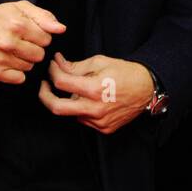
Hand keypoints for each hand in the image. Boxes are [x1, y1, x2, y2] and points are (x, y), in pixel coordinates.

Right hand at [0, 1, 65, 84]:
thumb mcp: (20, 8)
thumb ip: (43, 17)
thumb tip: (61, 29)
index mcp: (17, 24)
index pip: (46, 39)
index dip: (40, 37)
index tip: (30, 34)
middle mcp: (8, 42)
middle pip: (39, 55)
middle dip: (34, 49)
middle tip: (21, 43)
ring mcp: (0, 58)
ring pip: (29, 67)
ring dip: (24, 60)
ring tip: (13, 51)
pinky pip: (19, 78)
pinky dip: (16, 72)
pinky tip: (8, 62)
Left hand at [37, 53, 153, 133]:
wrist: (147, 88)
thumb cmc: (125, 72)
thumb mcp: (100, 62)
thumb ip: (76, 66)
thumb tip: (58, 64)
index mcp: (94, 88)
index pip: (61, 82)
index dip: (52, 72)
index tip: (52, 66)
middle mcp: (95, 108)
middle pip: (57, 107)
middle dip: (45, 95)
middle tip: (44, 85)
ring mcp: (99, 121)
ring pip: (71, 113)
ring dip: (68, 101)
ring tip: (79, 89)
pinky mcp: (104, 128)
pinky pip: (83, 120)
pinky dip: (81, 109)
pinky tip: (90, 100)